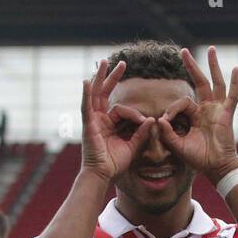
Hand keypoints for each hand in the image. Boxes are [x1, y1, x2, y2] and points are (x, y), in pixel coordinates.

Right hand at [80, 59, 155, 183]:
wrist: (103, 175)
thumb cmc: (115, 164)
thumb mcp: (132, 146)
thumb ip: (141, 132)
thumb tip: (151, 119)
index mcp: (109, 124)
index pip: (122, 110)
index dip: (134, 114)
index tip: (144, 121)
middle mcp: (99, 119)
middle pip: (105, 93)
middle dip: (113, 77)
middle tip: (122, 63)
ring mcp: (92, 120)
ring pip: (95, 94)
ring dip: (100, 78)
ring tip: (104, 62)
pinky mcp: (87, 125)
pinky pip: (86, 106)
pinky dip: (85, 94)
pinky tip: (85, 82)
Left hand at [156, 46, 237, 184]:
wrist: (215, 167)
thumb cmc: (198, 159)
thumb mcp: (178, 146)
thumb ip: (167, 133)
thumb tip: (159, 119)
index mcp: (194, 115)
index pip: (182, 102)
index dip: (172, 109)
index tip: (165, 121)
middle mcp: (206, 108)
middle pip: (199, 81)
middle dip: (191, 66)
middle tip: (182, 50)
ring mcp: (217, 109)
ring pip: (216, 82)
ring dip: (213, 66)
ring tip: (211, 49)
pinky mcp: (227, 114)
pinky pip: (232, 96)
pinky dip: (235, 82)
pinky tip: (236, 68)